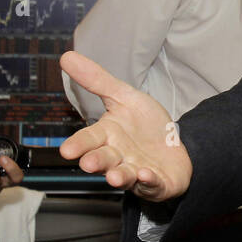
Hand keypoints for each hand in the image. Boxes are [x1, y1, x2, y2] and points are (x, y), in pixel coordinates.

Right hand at [57, 51, 191, 201]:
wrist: (175, 146)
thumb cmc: (144, 125)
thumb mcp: (125, 97)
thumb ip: (98, 81)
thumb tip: (66, 56)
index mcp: (107, 136)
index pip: (89, 140)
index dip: (79, 145)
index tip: (67, 150)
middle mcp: (118, 156)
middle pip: (104, 160)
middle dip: (96, 162)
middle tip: (88, 163)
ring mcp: (136, 171)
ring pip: (124, 176)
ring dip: (119, 176)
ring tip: (114, 176)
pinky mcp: (156, 182)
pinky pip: (152, 184)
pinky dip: (149, 181)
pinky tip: (147, 174)